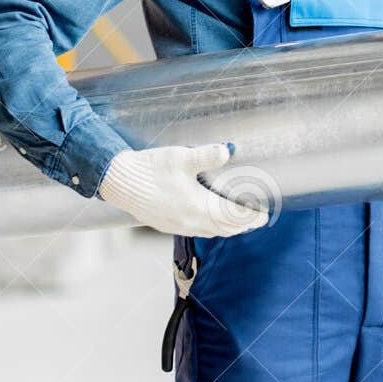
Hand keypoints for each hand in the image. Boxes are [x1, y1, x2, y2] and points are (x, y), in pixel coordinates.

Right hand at [97, 143, 269, 237]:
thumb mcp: (181, 157)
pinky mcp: (166, 225)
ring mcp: (177, 226)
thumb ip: (207, 155)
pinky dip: (210, 228)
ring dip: (226, 228)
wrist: (118, 181)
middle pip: (224, 228)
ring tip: (237, 222)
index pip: (233, 217)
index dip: (250, 217)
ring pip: (210, 232)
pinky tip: (209, 220)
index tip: (264, 214)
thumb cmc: (150, 168)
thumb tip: (228, 150)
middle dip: (242, 225)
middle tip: (256, 219)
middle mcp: (189, 221)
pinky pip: (196, 230)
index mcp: (198, 207)